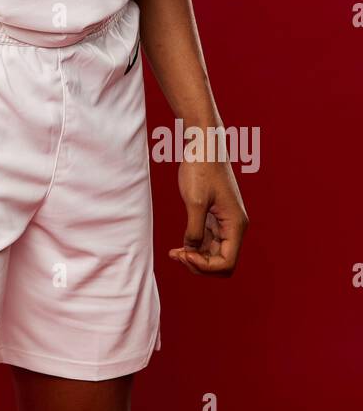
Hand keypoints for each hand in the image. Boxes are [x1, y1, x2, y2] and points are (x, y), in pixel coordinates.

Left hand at [169, 132, 249, 276]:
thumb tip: (192, 250)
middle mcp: (234, 226)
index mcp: (235, 224)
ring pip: (214, 254)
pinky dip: (194, 248)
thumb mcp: (195, 201)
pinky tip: (179, 247)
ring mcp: (225, 223)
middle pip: (221, 262)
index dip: (206, 266)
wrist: (203, 144)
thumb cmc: (201, 168)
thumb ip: (194, 230)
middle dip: (200, 265)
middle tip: (177, 255)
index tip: (185, 253)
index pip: (227, 263)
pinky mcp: (214, 217)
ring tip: (174, 253)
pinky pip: (208, 242)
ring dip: (196, 258)